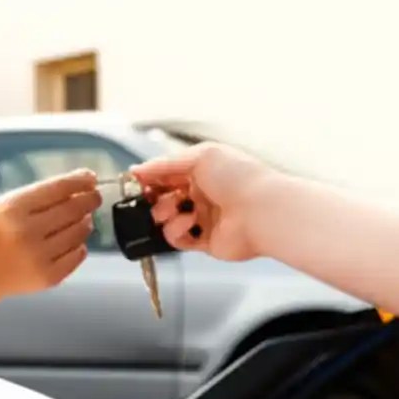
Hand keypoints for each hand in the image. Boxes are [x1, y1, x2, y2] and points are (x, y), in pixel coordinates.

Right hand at [0, 169, 100, 297]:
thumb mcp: (5, 205)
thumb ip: (40, 194)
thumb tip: (83, 183)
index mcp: (13, 209)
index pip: (58, 188)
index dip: (80, 180)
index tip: (91, 178)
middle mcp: (26, 233)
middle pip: (74, 209)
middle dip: (90, 200)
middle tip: (93, 198)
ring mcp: (38, 257)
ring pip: (80, 231)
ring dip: (85, 222)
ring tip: (79, 220)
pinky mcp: (48, 277)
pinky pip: (78, 254)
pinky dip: (79, 245)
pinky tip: (69, 242)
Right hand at [131, 143, 271, 260]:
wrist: (263, 211)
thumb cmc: (238, 177)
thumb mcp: (199, 157)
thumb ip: (164, 164)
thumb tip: (136, 170)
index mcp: (202, 171)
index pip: (167, 174)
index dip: (150, 178)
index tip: (135, 182)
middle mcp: (202, 194)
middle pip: (163, 198)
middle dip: (152, 198)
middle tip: (149, 198)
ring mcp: (203, 218)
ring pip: (166, 220)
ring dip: (163, 214)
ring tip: (174, 209)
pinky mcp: (204, 241)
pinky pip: (178, 240)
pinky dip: (176, 232)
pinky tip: (189, 223)